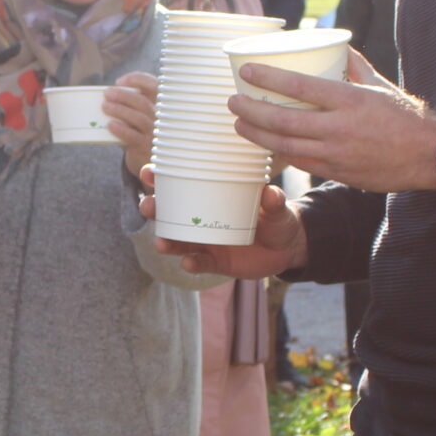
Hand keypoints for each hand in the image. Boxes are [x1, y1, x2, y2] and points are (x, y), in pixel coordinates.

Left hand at [103, 72, 157, 177]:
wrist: (143, 158)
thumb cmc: (137, 131)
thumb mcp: (137, 115)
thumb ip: (129, 104)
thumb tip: (106, 95)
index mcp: (157, 105)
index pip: (154, 86)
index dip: (137, 79)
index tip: (120, 81)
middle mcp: (159, 118)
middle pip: (143, 102)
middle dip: (123, 95)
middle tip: (107, 93)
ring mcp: (153, 133)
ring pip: (139, 118)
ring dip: (120, 110)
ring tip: (105, 106)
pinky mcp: (145, 147)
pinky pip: (133, 136)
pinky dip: (121, 129)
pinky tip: (110, 125)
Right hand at [141, 166, 308, 276]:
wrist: (287, 248)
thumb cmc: (277, 217)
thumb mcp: (277, 206)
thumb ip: (273, 201)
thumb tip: (270, 192)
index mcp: (210, 196)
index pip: (180, 184)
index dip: (159, 178)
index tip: (148, 171)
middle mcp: (202, 218)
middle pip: (168, 213)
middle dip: (153, 209)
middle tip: (147, 206)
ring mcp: (206, 241)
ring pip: (178, 241)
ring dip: (166, 241)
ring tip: (161, 242)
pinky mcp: (215, 262)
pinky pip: (199, 263)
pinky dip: (192, 263)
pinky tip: (188, 263)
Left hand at [229, 50, 435, 193]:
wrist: (428, 155)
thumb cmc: (406, 116)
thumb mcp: (380, 84)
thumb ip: (355, 65)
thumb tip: (337, 45)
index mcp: (349, 100)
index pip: (299, 86)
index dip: (268, 79)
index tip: (246, 72)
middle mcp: (339, 128)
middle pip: (283, 120)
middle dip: (251, 112)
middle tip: (233, 102)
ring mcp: (337, 154)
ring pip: (285, 146)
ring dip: (257, 136)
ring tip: (239, 125)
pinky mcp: (338, 172)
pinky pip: (301, 162)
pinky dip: (280, 153)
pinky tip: (266, 146)